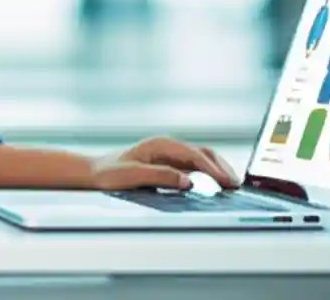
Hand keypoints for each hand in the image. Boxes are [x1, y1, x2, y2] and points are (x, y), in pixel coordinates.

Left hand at [88, 136, 239, 191]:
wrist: (93, 173)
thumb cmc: (109, 173)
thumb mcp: (134, 175)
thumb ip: (162, 177)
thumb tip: (189, 182)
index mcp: (160, 145)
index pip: (195, 155)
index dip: (212, 170)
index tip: (225, 183)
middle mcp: (166, 146)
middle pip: (202, 152)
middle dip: (221, 167)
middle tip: (236, 185)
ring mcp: (167, 153)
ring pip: (200, 157)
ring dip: (216, 169)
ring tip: (230, 184)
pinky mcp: (166, 162)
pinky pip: (192, 165)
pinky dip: (207, 173)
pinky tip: (213, 184)